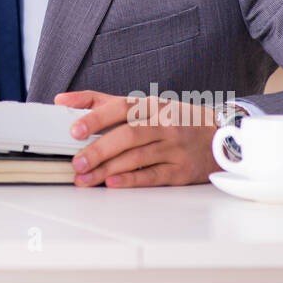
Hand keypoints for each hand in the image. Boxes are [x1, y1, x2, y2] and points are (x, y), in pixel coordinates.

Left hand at [54, 90, 220, 187]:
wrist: (220, 136)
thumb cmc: (173, 120)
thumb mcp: (142, 105)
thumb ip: (100, 101)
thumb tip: (61, 99)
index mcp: (151, 106)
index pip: (120, 107)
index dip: (96, 118)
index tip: (75, 130)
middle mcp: (163, 124)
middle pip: (128, 135)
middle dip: (99, 150)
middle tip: (76, 163)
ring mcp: (174, 148)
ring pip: (137, 158)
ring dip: (108, 170)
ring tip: (84, 179)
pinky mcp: (180, 171)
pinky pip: (153, 175)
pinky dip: (131, 179)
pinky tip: (112, 183)